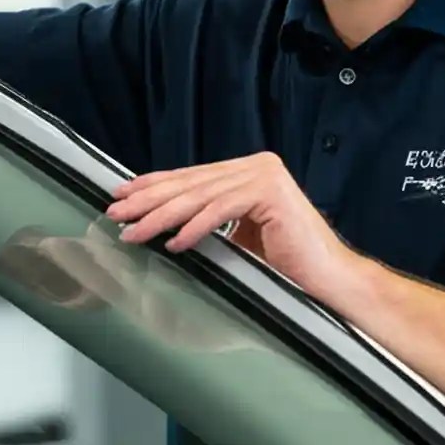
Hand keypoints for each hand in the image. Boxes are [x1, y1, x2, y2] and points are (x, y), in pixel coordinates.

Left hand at [106, 152, 357, 292]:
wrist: (328, 278)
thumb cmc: (286, 262)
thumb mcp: (238, 234)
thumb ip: (208, 219)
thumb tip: (162, 222)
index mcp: (248, 170)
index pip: (191, 176)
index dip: (153, 185)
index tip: (122, 195)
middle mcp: (256, 166)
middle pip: (191, 183)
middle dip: (148, 200)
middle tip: (117, 212)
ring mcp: (264, 176)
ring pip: (200, 197)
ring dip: (161, 217)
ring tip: (135, 231)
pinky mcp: (270, 194)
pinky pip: (221, 212)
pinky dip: (194, 229)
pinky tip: (174, 243)